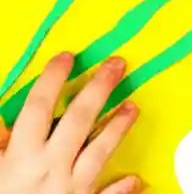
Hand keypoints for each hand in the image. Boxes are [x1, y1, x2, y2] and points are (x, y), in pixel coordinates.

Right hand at [0, 53, 140, 193]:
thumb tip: (2, 118)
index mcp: (20, 158)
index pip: (37, 109)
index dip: (51, 80)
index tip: (67, 56)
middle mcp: (49, 169)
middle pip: (77, 121)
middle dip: (98, 89)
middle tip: (118, 64)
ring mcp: (70, 190)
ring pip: (100, 152)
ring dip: (118, 128)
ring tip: (134, 106)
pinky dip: (122, 189)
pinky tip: (135, 179)